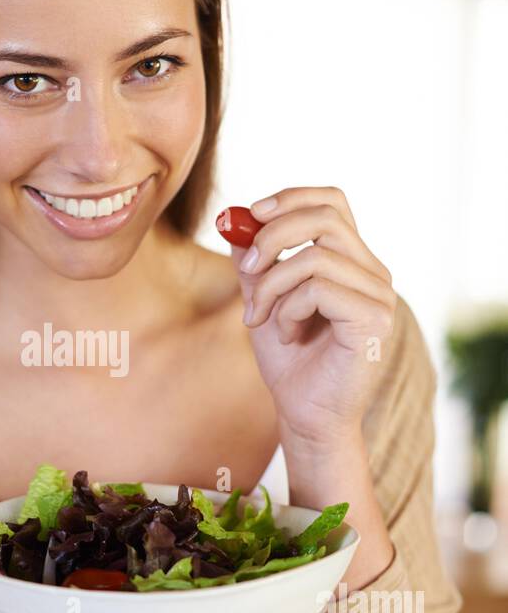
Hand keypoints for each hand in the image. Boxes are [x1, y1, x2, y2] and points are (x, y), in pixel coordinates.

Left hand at [230, 187, 396, 450]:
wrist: (305, 414)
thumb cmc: (289, 361)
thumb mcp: (263, 299)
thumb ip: (255, 259)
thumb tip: (231, 218)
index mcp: (352, 261)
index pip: (332, 202)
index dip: (291, 197)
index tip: (252, 213)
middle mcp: (373, 273)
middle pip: (325, 217)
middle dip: (271, 236)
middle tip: (246, 269)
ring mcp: (380, 296)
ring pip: (315, 256)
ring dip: (272, 286)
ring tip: (261, 319)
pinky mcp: (375, 319)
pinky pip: (318, 289)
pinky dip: (287, 309)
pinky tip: (286, 335)